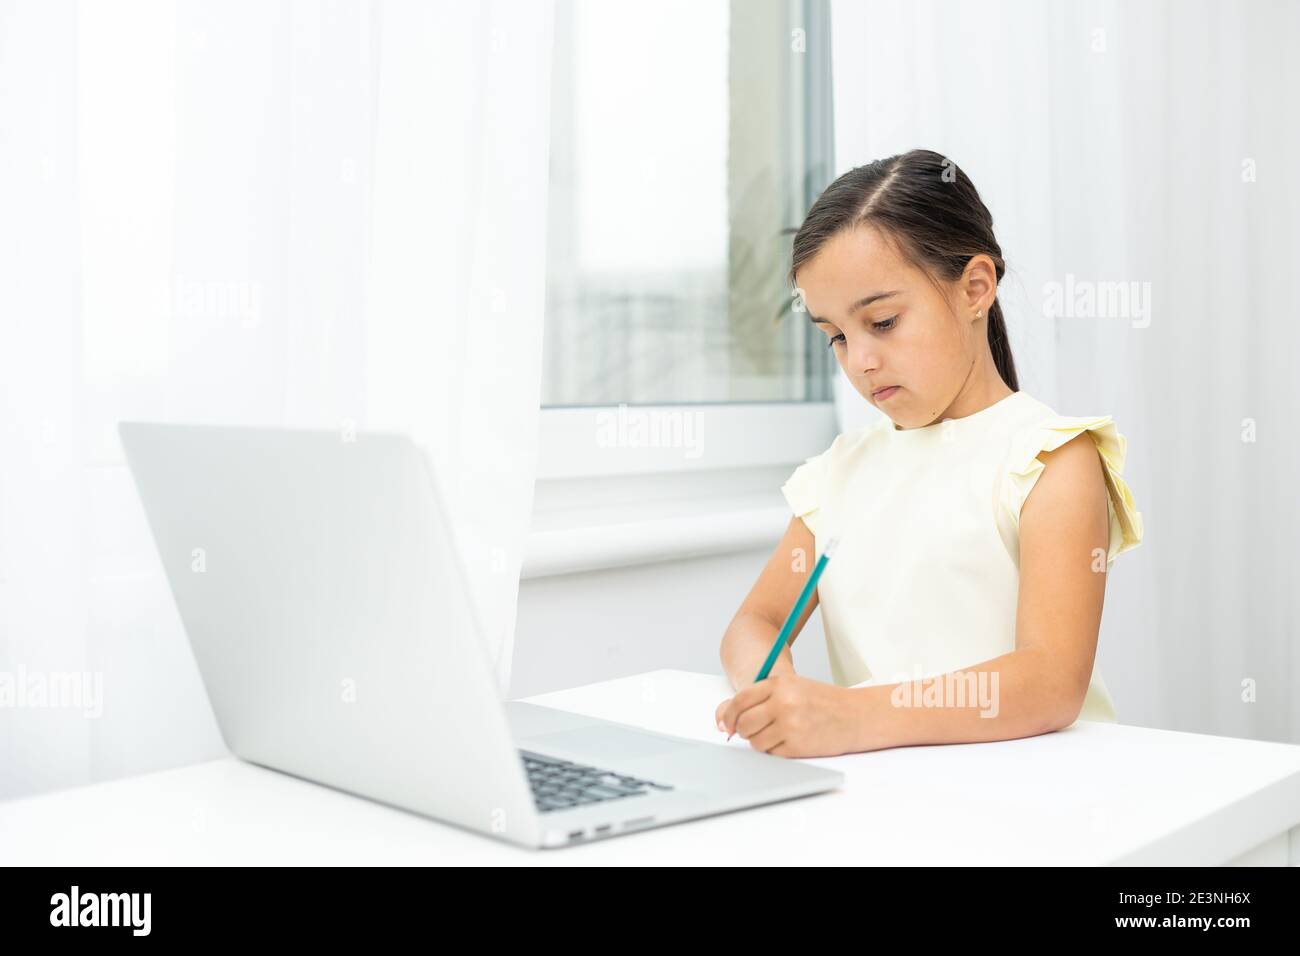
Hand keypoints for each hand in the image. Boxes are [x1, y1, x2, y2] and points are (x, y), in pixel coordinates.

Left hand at [714, 673, 867, 757]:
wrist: (855, 716)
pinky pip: (772, 753)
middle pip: (744, 724)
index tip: (726, 724)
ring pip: (755, 742)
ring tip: (780, 733)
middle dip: (744, 731)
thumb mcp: (791, 688)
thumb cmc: (821, 701)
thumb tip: (723, 720)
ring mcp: (790, 725)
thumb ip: (759, 698)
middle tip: (755, 730)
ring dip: (761, 742)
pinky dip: (777, 750)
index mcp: (779, 684)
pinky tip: (792, 740)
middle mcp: (783, 703)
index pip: (740, 701)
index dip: (728, 715)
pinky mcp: (797, 745)